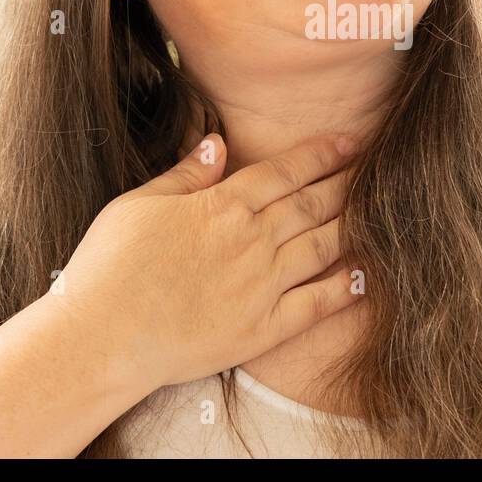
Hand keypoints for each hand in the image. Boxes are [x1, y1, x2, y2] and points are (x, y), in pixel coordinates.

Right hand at [52, 132, 361, 399]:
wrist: (101, 338)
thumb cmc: (108, 268)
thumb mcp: (138, 204)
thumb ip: (185, 174)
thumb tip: (218, 143)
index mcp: (222, 205)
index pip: (285, 171)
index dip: (322, 154)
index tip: (349, 143)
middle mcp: (252, 240)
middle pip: (313, 203)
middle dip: (348, 182)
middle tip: (377, 169)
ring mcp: (263, 285)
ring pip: (323, 245)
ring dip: (353, 225)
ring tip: (379, 211)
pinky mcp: (264, 328)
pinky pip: (317, 304)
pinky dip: (345, 288)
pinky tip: (364, 276)